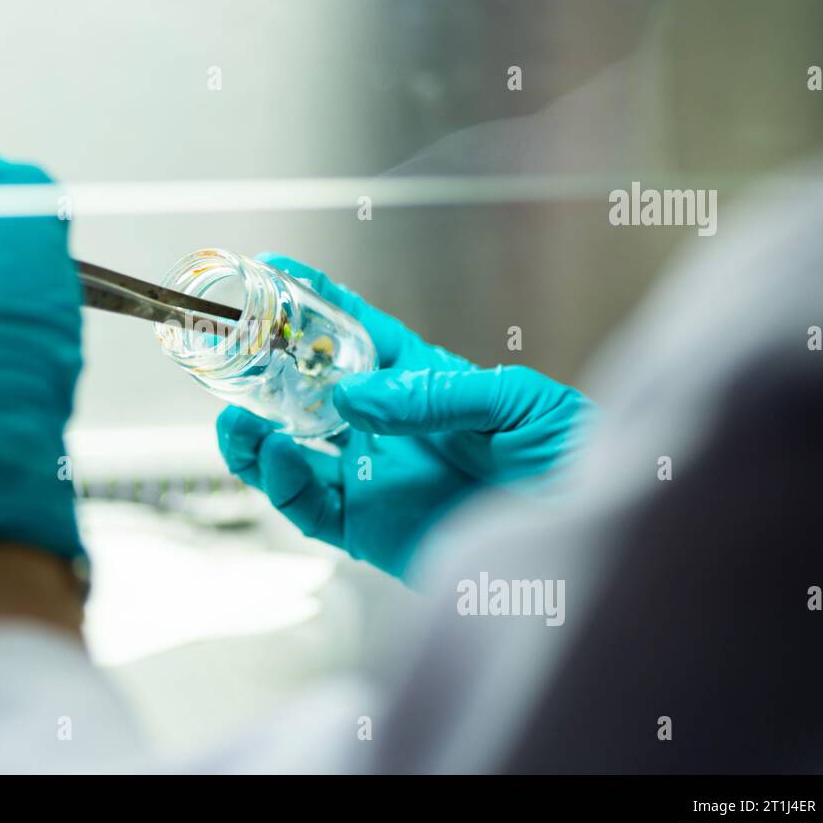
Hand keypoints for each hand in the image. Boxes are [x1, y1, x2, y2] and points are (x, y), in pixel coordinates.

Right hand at [217, 254, 593, 579]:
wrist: (588, 549)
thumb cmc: (574, 462)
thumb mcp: (517, 404)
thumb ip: (433, 395)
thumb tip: (353, 395)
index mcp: (426, 385)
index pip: (359, 335)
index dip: (319, 305)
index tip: (278, 273)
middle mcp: (390, 429)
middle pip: (310, 392)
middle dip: (267, 372)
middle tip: (234, 353)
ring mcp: (375, 479)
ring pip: (293, 453)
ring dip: (256, 434)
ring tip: (236, 415)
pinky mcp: (368, 531)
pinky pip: (308, 506)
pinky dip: (281, 482)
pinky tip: (278, 455)